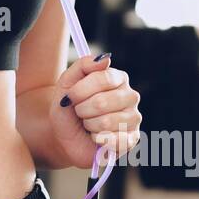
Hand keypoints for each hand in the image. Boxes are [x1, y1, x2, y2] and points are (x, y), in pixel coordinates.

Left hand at [47, 53, 141, 170]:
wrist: (65, 135)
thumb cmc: (68, 107)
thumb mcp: (67, 82)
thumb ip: (84, 65)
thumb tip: (106, 58)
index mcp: (118, 78)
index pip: (103, 78)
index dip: (80, 90)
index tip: (69, 96)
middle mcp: (130, 96)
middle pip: (102, 102)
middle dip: (82, 109)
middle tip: (80, 112)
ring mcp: (134, 118)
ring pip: (106, 122)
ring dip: (89, 125)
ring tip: (88, 124)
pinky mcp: (132, 139)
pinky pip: (113, 140)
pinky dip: (97, 139)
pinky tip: (97, 136)